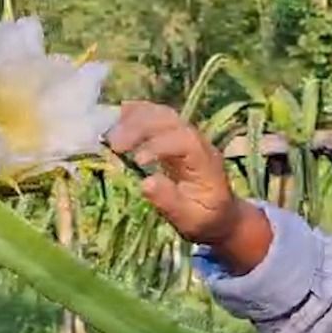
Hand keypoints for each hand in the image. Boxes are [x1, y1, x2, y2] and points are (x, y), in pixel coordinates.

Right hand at [106, 101, 239, 244]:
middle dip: (140, 127)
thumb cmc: (205, 218)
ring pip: (161, 114)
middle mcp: (197, 142)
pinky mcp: (174, 135)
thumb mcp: (190, 219)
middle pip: (169, 120)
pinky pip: (156, 116)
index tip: (137, 161)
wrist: (221, 214)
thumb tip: (145, 183)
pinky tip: (116, 117)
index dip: (159, 145)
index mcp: (205, 161)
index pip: (183, 141)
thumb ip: (169, 202)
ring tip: (110, 135)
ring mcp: (186, 135)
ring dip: (134, 119)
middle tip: (113, 145)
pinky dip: (136, 113)